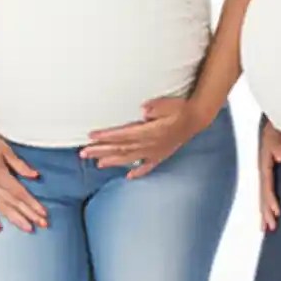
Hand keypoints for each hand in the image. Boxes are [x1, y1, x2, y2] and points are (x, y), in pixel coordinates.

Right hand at [0, 124, 47, 232]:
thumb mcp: (4, 148)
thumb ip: (19, 164)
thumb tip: (34, 175)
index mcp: (0, 175)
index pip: (20, 193)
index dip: (33, 204)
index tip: (43, 213)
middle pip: (13, 203)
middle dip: (29, 215)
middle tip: (42, 225)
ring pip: (1, 208)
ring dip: (15, 219)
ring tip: (27, 228)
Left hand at [81, 97, 207, 179]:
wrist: (197, 118)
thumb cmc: (181, 108)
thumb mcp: (169, 103)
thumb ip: (156, 106)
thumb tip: (143, 109)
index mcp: (150, 132)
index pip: (123, 135)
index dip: (106, 137)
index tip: (91, 137)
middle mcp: (150, 145)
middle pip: (121, 149)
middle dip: (101, 151)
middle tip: (83, 153)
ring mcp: (155, 152)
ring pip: (130, 159)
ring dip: (112, 161)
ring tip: (97, 164)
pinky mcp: (161, 155)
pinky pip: (147, 166)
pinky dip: (137, 172)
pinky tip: (129, 176)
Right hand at [259, 118, 280, 231]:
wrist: (279, 112)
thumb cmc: (279, 121)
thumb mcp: (277, 127)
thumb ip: (277, 141)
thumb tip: (279, 158)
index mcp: (264, 159)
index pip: (266, 183)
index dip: (270, 198)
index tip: (277, 213)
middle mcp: (263, 166)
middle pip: (262, 192)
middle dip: (265, 211)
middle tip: (271, 227)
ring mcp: (265, 168)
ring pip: (264, 193)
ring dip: (265, 210)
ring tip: (269, 226)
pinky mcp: (270, 168)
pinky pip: (268, 188)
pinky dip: (268, 202)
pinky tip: (272, 212)